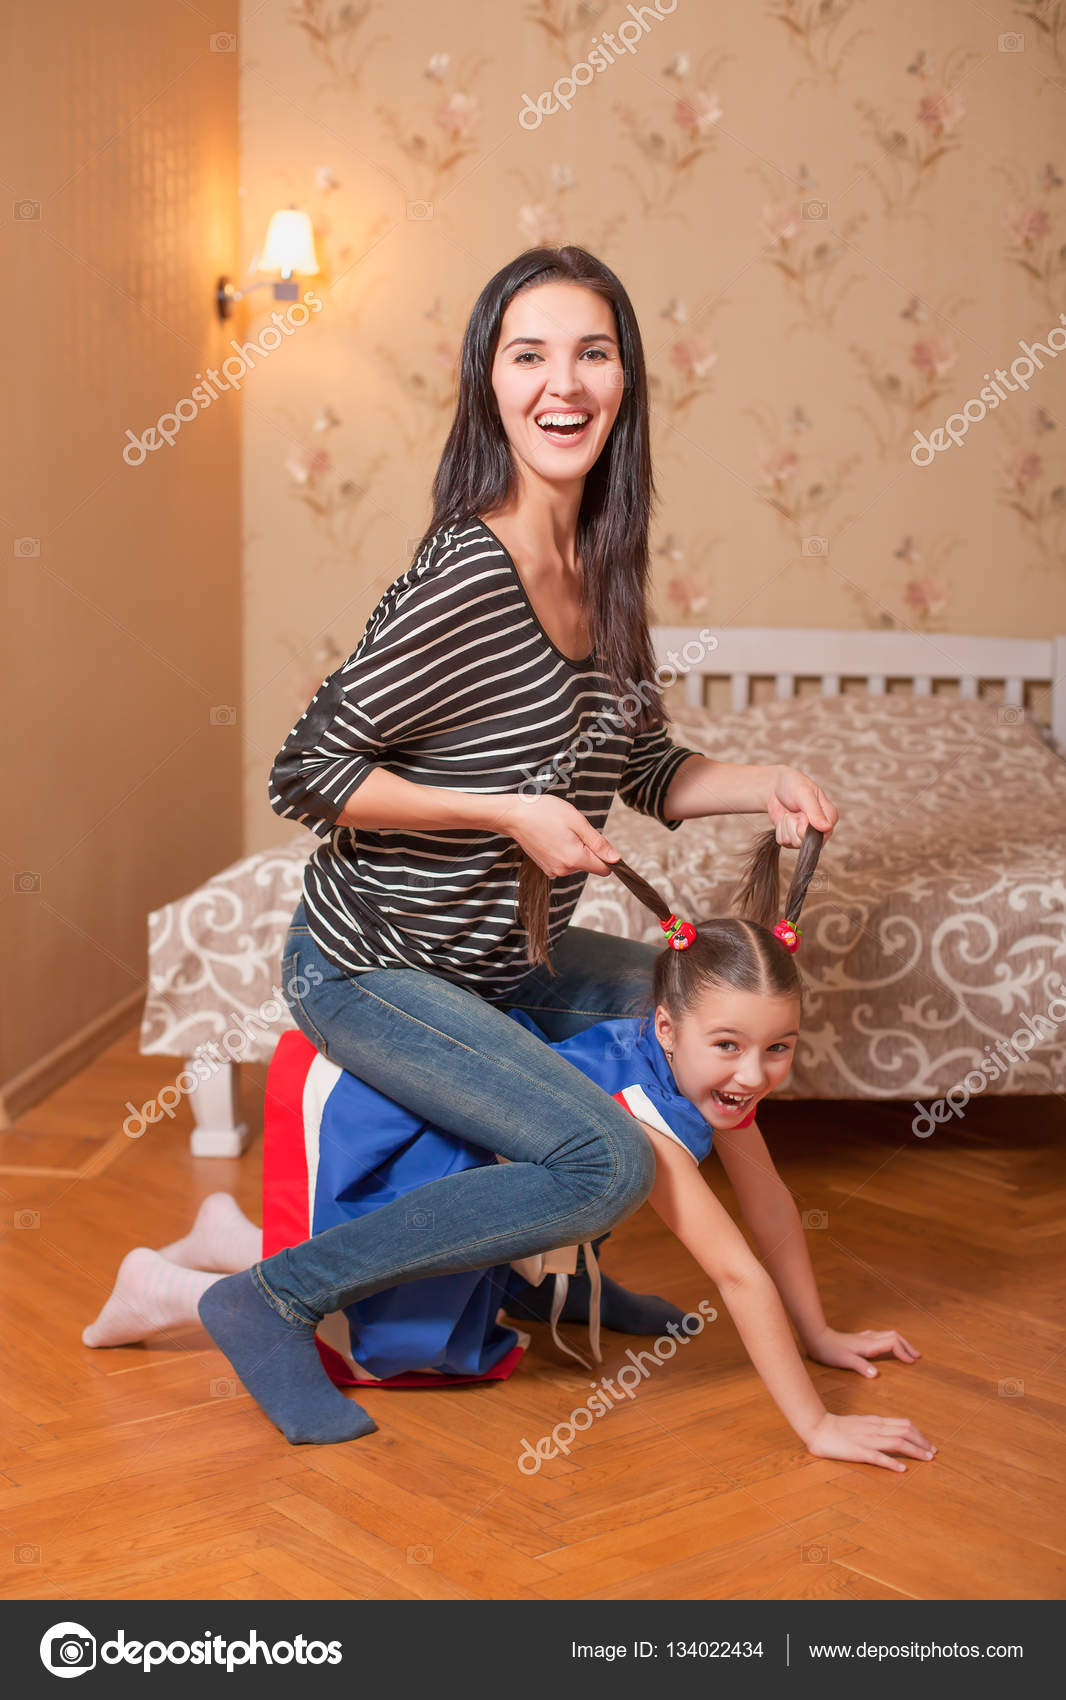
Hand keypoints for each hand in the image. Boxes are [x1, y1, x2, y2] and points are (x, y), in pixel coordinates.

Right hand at [503, 793, 620, 879]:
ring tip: (559, 831)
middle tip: (571, 829)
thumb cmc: (544, 812)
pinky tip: (552, 837)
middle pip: (590, 864)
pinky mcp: (546, 867)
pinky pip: (565, 862)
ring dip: (574, 848)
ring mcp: (553, 870)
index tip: (597, 841)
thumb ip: (598, 843)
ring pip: (577, 862)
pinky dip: (563, 850)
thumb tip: (616, 859)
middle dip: (587, 848)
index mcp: (574, 859)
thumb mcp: (577, 822)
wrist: (514, 815)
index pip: (605, 869)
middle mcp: (564, 870)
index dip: (607, 855)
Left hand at [765, 765, 837, 849]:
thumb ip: (815, 811)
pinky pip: (783, 841)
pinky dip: (780, 829)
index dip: (808, 824)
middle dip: (795, 824)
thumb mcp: (805, 794)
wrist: (776, 787)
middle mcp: (820, 829)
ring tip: (790, 813)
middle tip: (795, 811)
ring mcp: (805, 835)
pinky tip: (784, 818)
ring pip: (794, 842)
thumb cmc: (794, 785)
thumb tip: (827, 828)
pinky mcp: (792, 839)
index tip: (802, 813)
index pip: (824, 832)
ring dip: (786, 825)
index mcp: (829, 817)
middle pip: (807, 841)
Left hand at [806, 1327, 920, 1378]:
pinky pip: (881, 1337)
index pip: (892, 1343)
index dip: (903, 1352)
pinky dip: (891, 1341)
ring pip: (888, 1335)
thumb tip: (876, 1374)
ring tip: (908, 1352)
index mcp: (869, 1344)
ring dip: (901, 1343)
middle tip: (917, 1357)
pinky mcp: (861, 1338)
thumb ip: (861, 1366)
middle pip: (894, 1337)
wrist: (817, 1338)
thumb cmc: (830, 1351)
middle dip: (907, 1346)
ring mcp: (865, 1337)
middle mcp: (869, 1338)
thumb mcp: (845, 1361)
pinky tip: (889, 1347)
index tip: (911, 1362)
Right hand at [806, 1410, 935, 1472]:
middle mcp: (875, 1428)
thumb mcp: (861, 1423)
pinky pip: (878, 1457)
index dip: (919, 1434)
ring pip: (897, 1442)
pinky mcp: (858, 1451)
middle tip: (933, 1453)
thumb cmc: (837, 1427)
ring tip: (927, 1459)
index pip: (903, 1424)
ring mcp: (867, 1439)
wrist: (817, 1427)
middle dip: (922, 1442)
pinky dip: (892, 1462)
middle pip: (905, 1431)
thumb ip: (876, 1427)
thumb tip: (892, 1433)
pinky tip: (902, 1469)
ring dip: (915, 1451)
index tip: (929, 1445)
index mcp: (875, 1421)